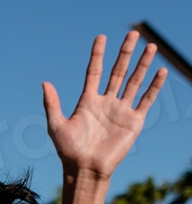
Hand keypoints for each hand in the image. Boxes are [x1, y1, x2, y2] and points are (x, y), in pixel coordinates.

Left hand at [44, 31, 166, 180]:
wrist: (86, 169)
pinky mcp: (133, 120)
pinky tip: (160, 71)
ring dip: (142, 64)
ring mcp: (121, 110)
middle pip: (118, 72)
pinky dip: (154, 85)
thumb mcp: (56, 125)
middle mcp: (106, 102)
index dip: (98, 55)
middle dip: (125, 53)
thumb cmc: (68, 150)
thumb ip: (51, 104)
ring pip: (134, 81)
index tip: (102, 37)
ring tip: (150, 46)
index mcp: (87, 101)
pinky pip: (146, 99)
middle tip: (133, 34)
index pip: (94, 72)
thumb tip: (44, 83)